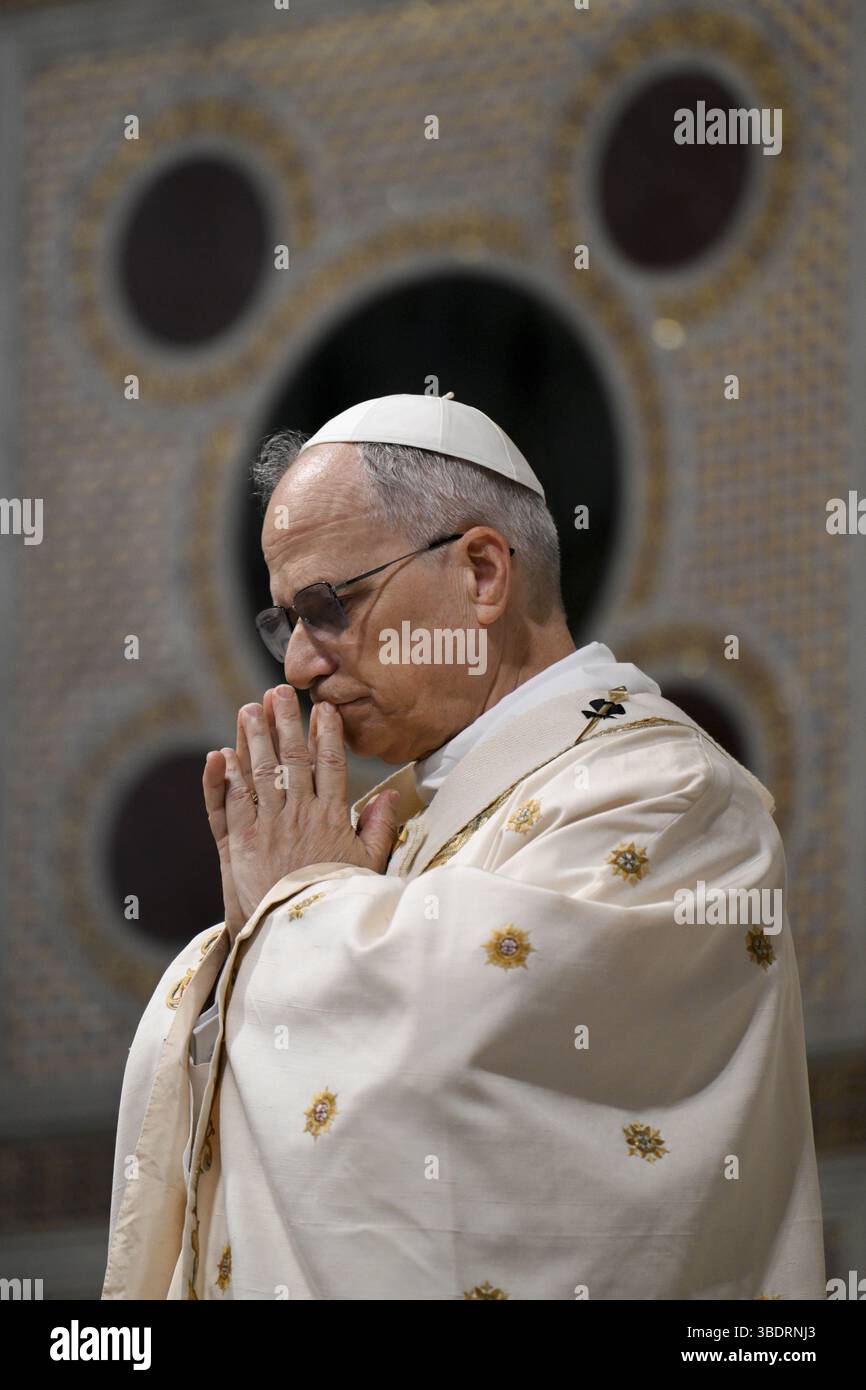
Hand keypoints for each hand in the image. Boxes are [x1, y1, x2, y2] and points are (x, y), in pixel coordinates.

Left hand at [203, 685, 400, 928]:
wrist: (300, 939)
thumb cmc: (338, 904)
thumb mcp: (368, 867)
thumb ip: (379, 829)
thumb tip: (391, 795)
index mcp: (332, 819)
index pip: (330, 766)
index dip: (326, 735)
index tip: (323, 709)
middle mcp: (298, 816)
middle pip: (291, 760)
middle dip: (285, 724)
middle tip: (277, 693)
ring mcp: (267, 827)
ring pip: (259, 774)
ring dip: (252, 740)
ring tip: (248, 710)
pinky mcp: (240, 844)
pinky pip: (231, 803)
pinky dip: (224, 778)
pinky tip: (221, 755)